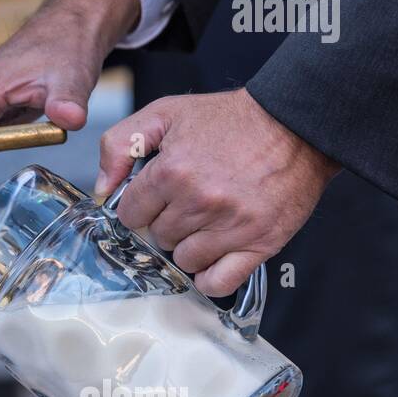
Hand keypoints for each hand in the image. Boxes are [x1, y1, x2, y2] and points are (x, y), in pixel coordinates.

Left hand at [97, 89, 340, 295]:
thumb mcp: (165, 113)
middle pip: (158, 238)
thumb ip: (120, 144)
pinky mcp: (260, 243)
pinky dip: (211, 277)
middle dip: (166, 223)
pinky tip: (213, 257)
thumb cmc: (231, 120)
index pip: (130, 215)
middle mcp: (199, 202)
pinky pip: (219, 282)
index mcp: (171, 172)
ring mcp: (230, 226)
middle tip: (186, 204)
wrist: (295, 124)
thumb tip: (102, 188)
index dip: (140, 207)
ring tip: (205, 223)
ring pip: (184, 261)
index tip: (154, 200)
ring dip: (189, 247)